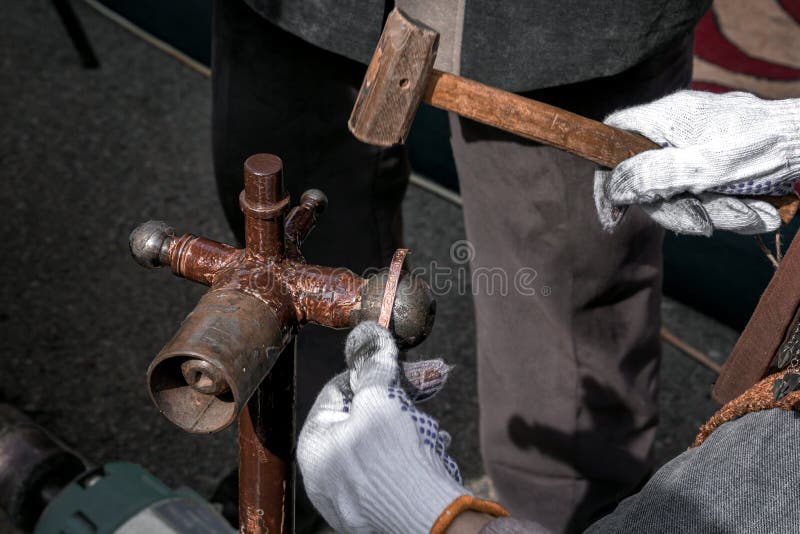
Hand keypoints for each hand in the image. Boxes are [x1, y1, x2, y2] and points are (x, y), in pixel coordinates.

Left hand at [297, 322, 466, 533]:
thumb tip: (370, 334)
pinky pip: (390, 469)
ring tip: (429, 428)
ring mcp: (347, 496)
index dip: (370, 374)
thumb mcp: (381, 398)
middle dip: (396, 399)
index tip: (397, 367)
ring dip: (407, 426)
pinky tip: (430, 449)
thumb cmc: (394, 460)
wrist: (428, 521)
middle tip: (426, 386)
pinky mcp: (373, 510)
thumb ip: (373, 364)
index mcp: (313, 446)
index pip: (337, 391)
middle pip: (360, 417)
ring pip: (379, 442)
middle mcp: (323, 475)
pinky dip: (410, 454)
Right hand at [594, 90, 799, 234]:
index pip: (615, 136)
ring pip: (682, 194)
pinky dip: (732, 209)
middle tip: (704, 223)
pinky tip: (758, 208)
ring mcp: (699, 148)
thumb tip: (614, 187)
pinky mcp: (720, 164)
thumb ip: (655, 175)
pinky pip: (709, 196)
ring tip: (751, 212)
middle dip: (679, 209)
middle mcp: (678, 130)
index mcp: (668, 117)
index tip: (613, 212)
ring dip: (716, 214)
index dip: (607, 174)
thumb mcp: (707, 167)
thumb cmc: (766, 148)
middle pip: (648, 179)